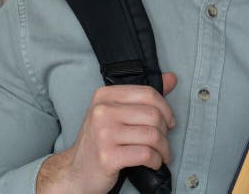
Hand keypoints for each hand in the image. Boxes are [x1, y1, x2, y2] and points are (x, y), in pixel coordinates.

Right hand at [36, 72, 177, 193]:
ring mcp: (103, 134)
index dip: (165, 108)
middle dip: (165, 131)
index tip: (169, 121)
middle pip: (152, 115)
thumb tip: (171, 78)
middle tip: (163, 141)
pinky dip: (156, 161)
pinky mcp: (108, 157)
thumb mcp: (116, 113)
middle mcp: (102, 111)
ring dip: (163, 149)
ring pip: (152, 136)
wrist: (76, 171)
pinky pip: (146, 154)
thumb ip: (143, 96)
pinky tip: (153, 163)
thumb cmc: (100, 141)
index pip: (147, 93)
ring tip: (161, 154)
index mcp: (104, 96)